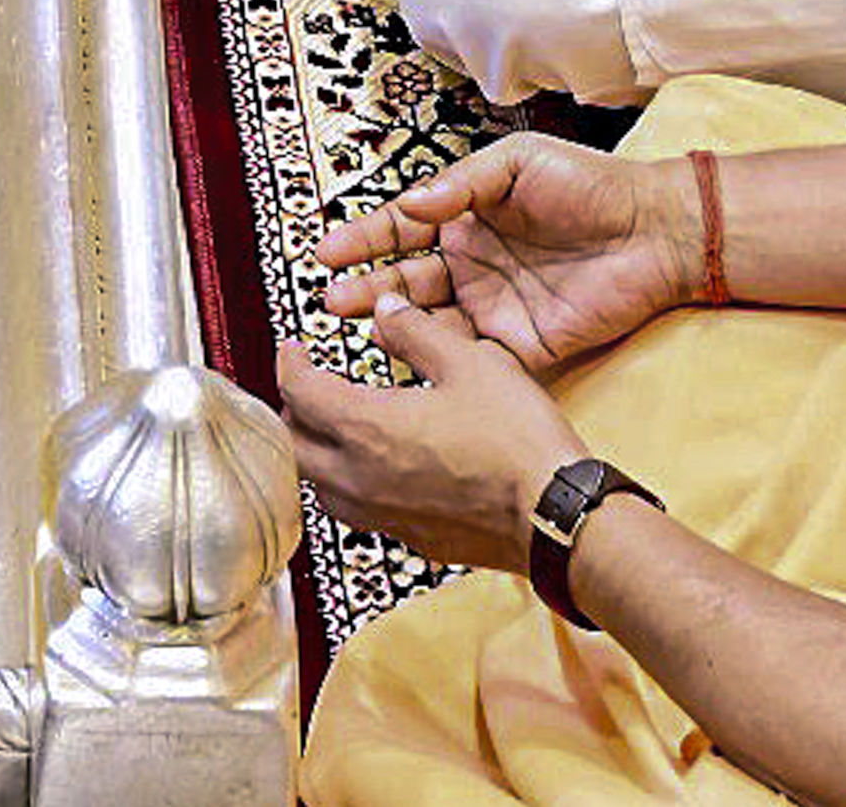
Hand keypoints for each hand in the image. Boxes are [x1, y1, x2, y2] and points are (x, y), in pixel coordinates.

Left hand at [283, 291, 588, 572]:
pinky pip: (356, 511)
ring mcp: (383, 514)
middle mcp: (361, 478)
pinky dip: (347, 485)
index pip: (299, 392)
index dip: (289, 363)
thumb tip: (387, 308)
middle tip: (304, 385)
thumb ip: (417, 332)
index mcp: (367, 429)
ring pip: (318, 485)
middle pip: (293, 445)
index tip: (293, 348)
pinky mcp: (409, 538)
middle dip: (290, 410)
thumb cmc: (518, 444)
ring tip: (330, 428)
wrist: (557, 518)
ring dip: (313, 453)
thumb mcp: (469, 364)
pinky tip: (374, 470)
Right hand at [317, 132, 698, 368]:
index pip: (400, 229)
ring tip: (356, 323)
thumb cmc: (592, 186)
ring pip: (426, 320)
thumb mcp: (520, 163)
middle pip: (403, 280)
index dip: (362, 239)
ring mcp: (492, 306)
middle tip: (331, 300)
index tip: (326, 251)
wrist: (656, 233)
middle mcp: (471, 263)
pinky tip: (409, 357)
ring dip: (390, 323)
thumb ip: (463, 183)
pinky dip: (436, 360)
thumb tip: (412, 204)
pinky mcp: (520, 344)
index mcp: (466, 217)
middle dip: (364, 288)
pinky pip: (469, 356)